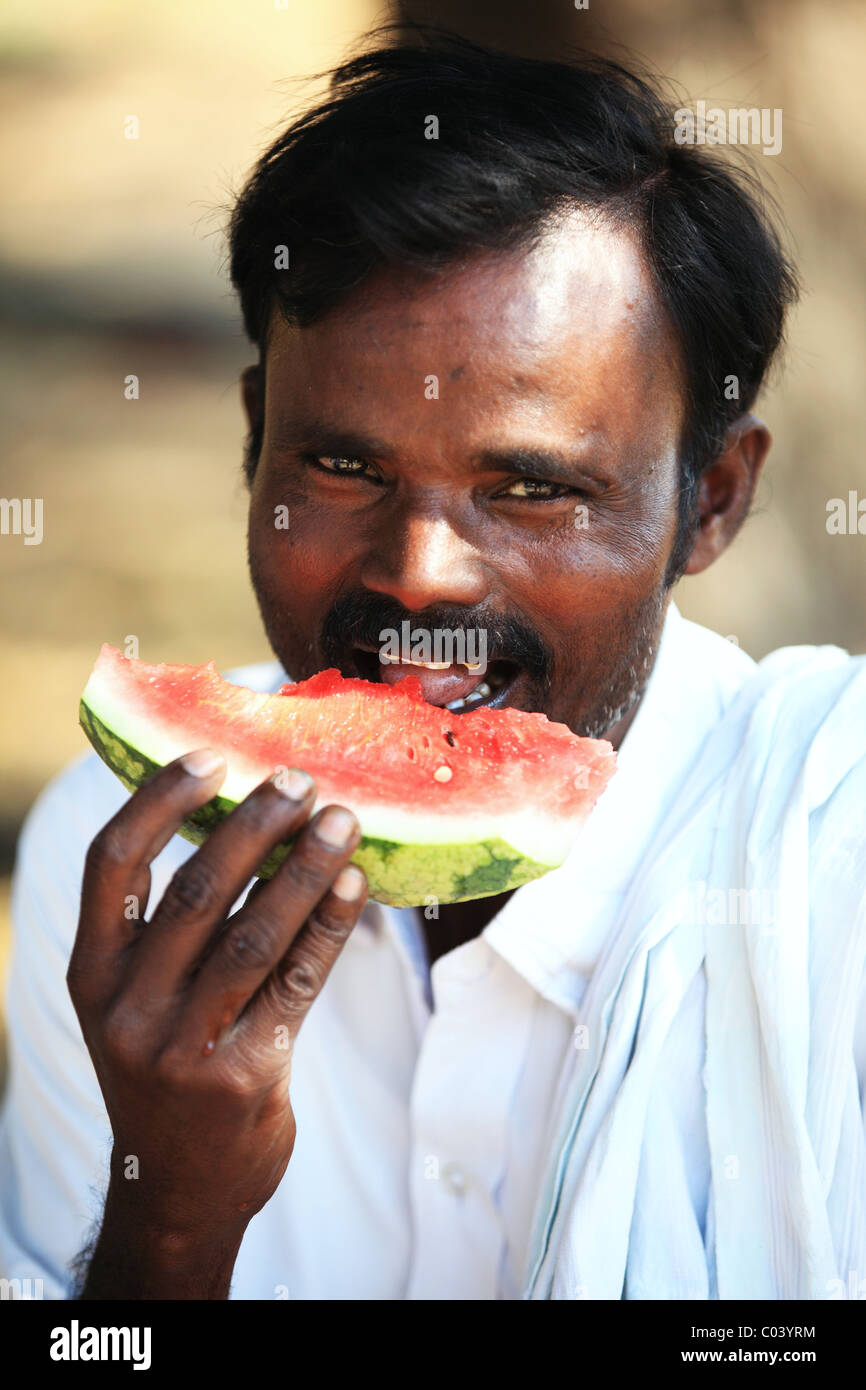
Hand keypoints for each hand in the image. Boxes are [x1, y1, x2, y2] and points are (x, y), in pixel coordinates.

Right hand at [67, 750, 365, 1295]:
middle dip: (256, 825)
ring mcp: (182, 1045)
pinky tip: (353, 888)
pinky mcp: (242, 1074)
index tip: (210, 758)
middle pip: (196, 889)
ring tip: (343, 821)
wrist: (178, 1188)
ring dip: (305, 869)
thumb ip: (173, 927)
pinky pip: (295, 982)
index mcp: (92, 971)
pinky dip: (328, 927)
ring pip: (253, 933)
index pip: (112, 863)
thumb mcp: (138, 1000)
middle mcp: (127, 1005)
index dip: (159, 801)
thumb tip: (248, 824)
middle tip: (300, 781)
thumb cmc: (167, 1069)